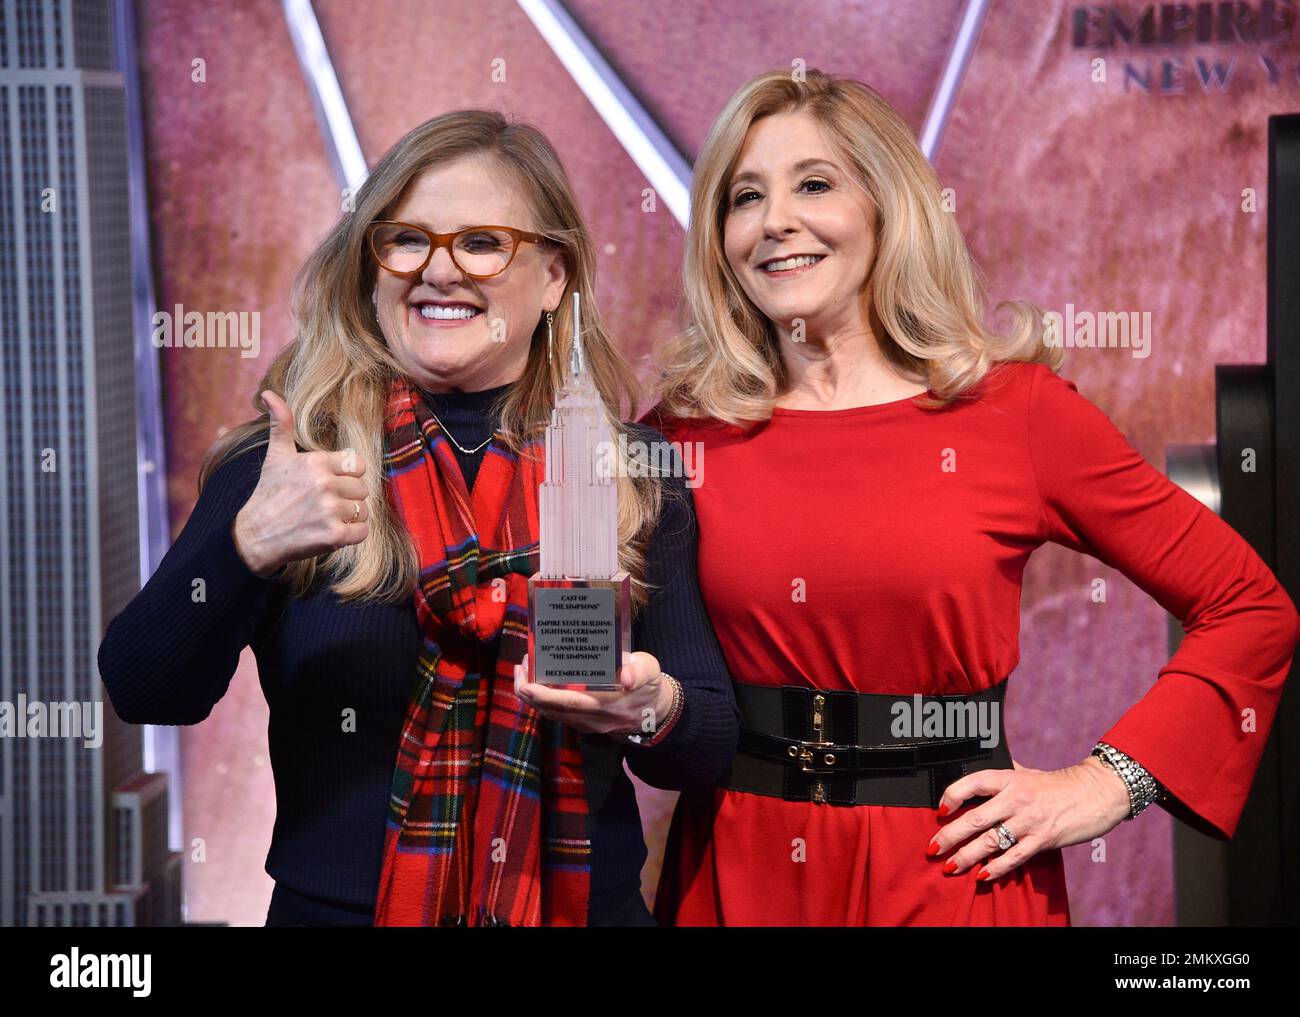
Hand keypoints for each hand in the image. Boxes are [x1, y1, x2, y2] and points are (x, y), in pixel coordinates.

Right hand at [232, 390, 370, 577]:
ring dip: (349, 517)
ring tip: (325, 519)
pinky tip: (331, 533)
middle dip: (347, 498)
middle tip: (323, 505)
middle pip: (362, 489)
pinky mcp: (335, 535)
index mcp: (316, 462)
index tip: (329, 484)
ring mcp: (331, 510)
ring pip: (364, 511)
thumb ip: (281, 424)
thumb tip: (269, 393)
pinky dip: (351, 535)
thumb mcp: (275, 456)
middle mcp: (325, 483)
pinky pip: (362, 532)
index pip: (357, 465)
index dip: (347, 476)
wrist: (254, 536)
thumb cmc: (268, 494)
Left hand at [512, 652, 672, 737]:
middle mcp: (593, 718)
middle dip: (529, 692)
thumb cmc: (648, 684)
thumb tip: (626, 676)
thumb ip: (638, 671)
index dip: (545, 696)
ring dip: (532, 696)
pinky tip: (536, 681)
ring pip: (551, 713)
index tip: (526, 684)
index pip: (570, 702)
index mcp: (607, 703)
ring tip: (524, 670)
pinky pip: (557, 714)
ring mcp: (586, 724)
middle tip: (520, 668)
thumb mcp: (650, 670)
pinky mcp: (583, 724)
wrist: (654, 711)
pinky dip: (542, 700)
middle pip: (553, 710)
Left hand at [926, 755, 1131, 881]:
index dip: (953, 795)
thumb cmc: (1056, 784)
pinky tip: (982, 875)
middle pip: (975, 819)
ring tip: (950, 866)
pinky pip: (1015, 857)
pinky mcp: (1043, 840)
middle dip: (950, 835)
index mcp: (1009, 779)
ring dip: (967, 856)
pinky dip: (997, 867)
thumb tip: (975, 771)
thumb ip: (1002, 774)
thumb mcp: (1026, 773)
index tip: (939, 810)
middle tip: (932, 848)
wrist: (1093, 794)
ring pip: (991, 841)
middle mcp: (1016, 799)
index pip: (973, 783)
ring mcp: (1029, 821)